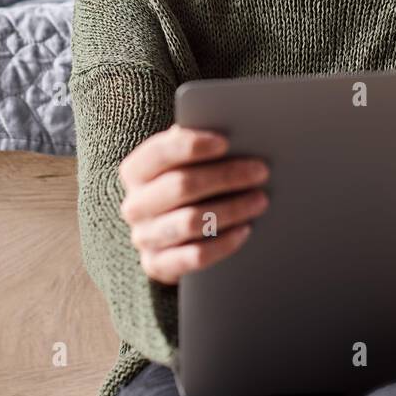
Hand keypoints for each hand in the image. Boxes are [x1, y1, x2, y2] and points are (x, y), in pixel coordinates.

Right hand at [118, 124, 270, 285]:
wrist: (168, 234)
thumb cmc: (186, 184)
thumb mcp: (185, 162)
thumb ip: (197, 146)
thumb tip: (233, 129)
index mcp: (136, 171)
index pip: (159, 152)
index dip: (192, 146)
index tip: (226, 142)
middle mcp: (134, 204)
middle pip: (181, 185)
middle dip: (226, 176)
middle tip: (261, 171)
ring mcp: (144, 237)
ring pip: (191, 221)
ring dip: (231, 209)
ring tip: (260, 200)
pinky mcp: (158, 266)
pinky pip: (194, 257)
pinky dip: (223, 243)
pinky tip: (246, 230)